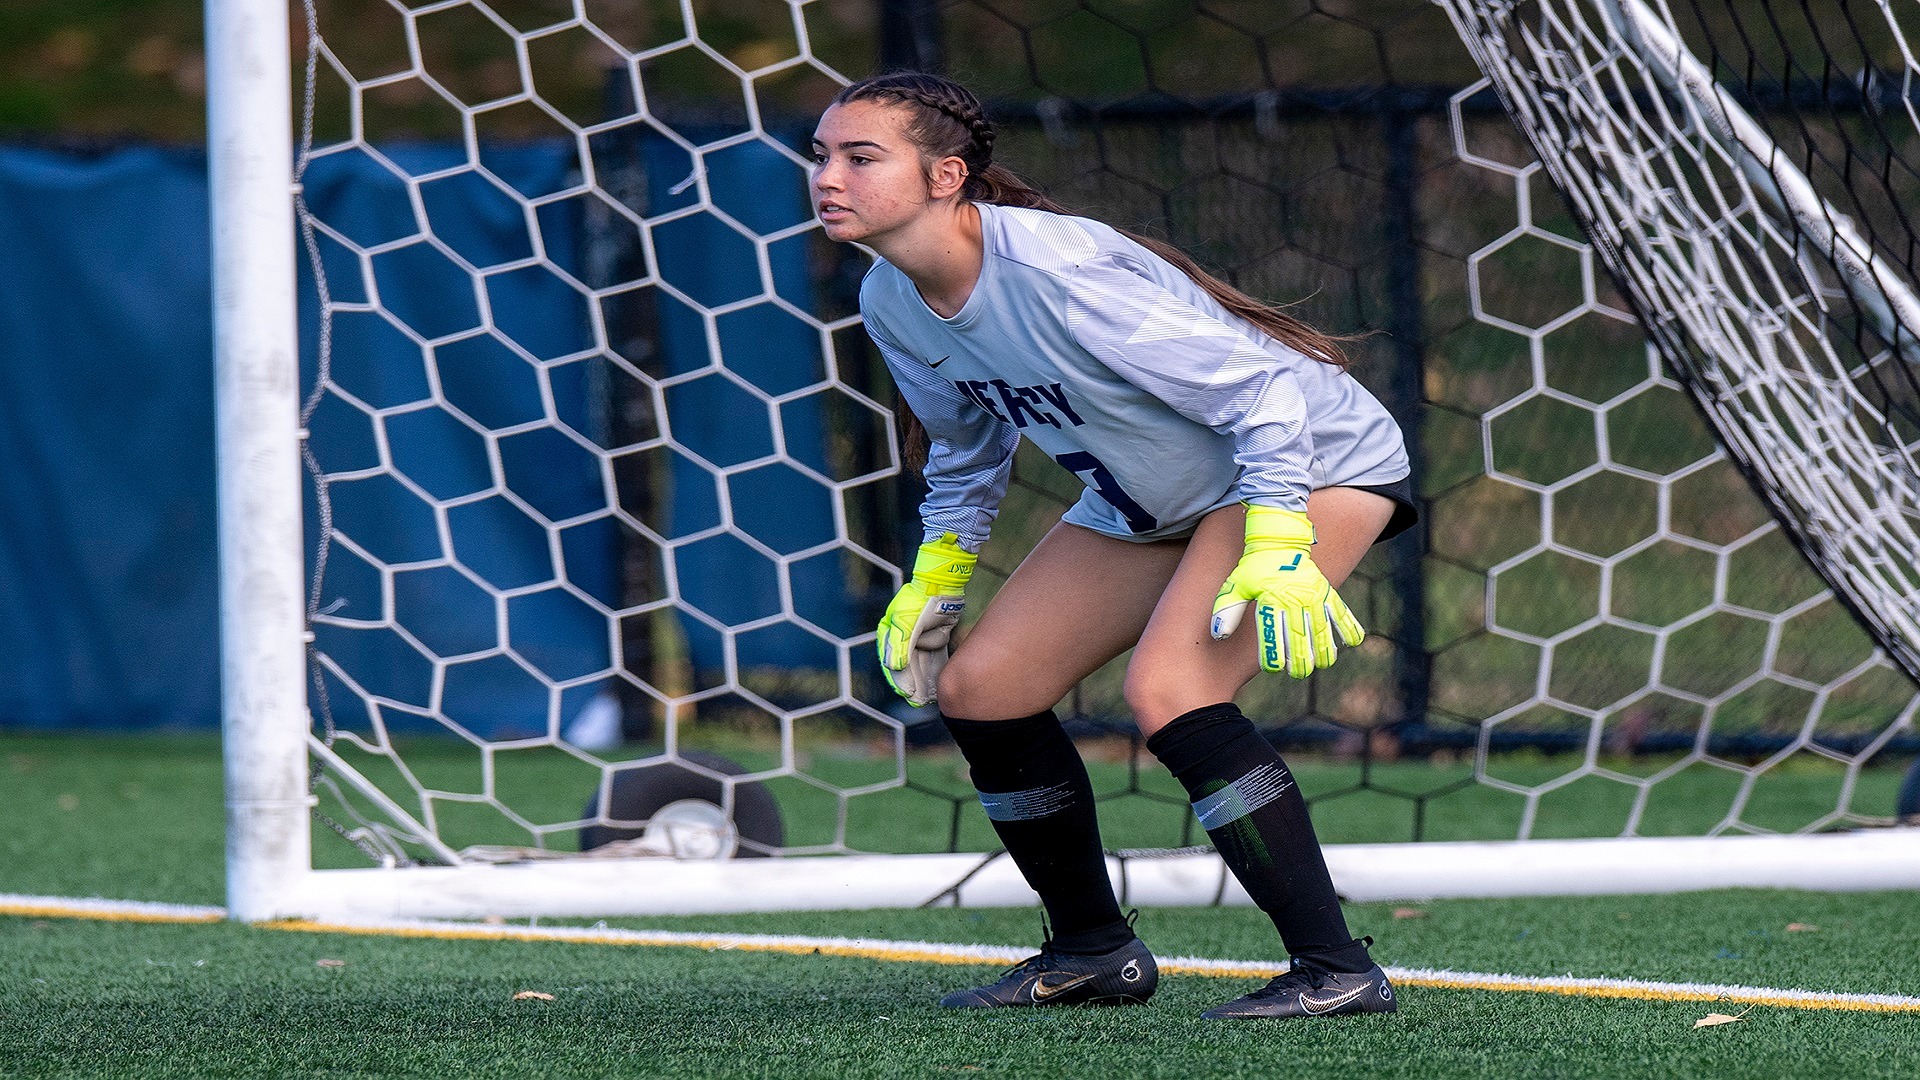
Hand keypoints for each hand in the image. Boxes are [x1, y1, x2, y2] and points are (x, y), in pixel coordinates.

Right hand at [877, 533, 976, 705]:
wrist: (941, 585)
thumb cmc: (918, 600)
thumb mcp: (905, 620)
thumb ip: (900, 644)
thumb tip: (895, 667)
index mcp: (890, 634)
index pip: (892, 663)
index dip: (899, 680)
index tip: (907, 693)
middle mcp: (903, 640)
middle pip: (906, 668)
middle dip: (912, 686)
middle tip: (917, 702)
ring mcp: (919, 640)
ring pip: (920, 666)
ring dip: (923, 682)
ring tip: (927, 699)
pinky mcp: (935, 639)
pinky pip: (934, 660)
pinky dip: (934, 672)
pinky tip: (938, 685)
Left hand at [1210, 505, 1363, 677]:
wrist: (1279, 540)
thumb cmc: (1254, 566)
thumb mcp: (1237, 584)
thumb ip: (1227, 609)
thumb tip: (1218, 634)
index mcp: (1272, 599)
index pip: (1273, 633)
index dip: (1274, 654)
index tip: (1274, 669)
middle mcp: (1295, 599)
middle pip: (1300, 636)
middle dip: (1301, 659)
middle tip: (1298, 673)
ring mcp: (1314, 595)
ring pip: (1323, 628)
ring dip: (1324, 649)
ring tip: (1322, 664)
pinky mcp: (1327, 590)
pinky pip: (1341, 611)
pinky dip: (1349, 626)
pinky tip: (1352, 642)